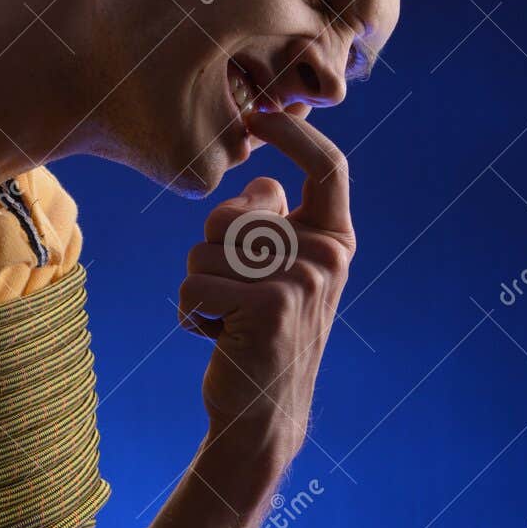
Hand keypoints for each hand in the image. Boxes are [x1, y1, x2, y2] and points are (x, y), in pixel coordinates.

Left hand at [178, 108, 354, 466]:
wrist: (263, 412)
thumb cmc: (262, 334)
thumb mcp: (278, 272)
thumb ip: (270, 225)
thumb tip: (256, 189)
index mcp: (336, 240)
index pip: (328, 166)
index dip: (294, 133)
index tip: (263, 115)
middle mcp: (328, 256)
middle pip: (235, 212)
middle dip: (212, 249)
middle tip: (233, 293)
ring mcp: (303, 279)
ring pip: (205, 249)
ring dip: (201, 286)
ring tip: (230, 319)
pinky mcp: (270, 305)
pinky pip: (194, 282)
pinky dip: (190, 314)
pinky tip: (218, 338)